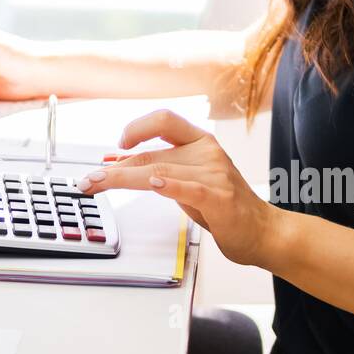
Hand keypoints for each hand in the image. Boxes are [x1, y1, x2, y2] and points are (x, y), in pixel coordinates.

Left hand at [76, 109, 274, 265]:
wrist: (264, 232)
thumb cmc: (226, 207)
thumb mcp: (190, 181)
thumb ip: (161, 169)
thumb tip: (119, 164)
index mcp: (202, 142)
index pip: (164, 120)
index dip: (137, 127)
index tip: (117, 143)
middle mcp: (207, 152)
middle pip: (152, 153)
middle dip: (115, 168)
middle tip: (89, 179)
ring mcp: (215, 174)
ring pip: (159, 170)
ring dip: (122, 179)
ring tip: (99, 184)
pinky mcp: (219, 198)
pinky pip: (188, 188)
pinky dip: (168, 185)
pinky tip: (153, 184)